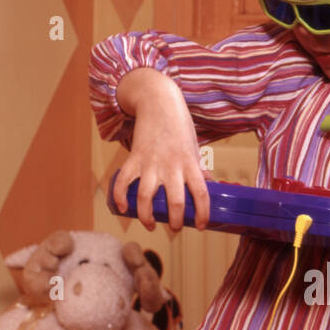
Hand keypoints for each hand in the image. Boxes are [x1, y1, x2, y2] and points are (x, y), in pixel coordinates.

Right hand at [112, 69, 211, 232]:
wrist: (157, 101)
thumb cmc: (179, 126)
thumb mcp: (194, 146)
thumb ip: (199, 167)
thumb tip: (209, 185)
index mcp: (190, 163)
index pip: (201, 193)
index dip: (202, 213)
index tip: (199, 225)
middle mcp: (171, 165)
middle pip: (174, 201)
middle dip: (174, 221)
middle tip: (174, 228)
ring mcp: (151, 162)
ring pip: (146, 197)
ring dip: (147, 216)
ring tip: (150, 225)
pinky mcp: (134, 158)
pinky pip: (124, 181)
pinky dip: (120, 197)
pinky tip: (123, 209)